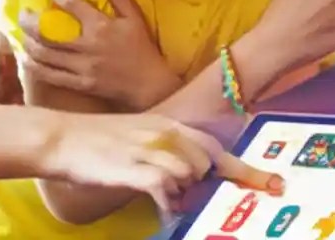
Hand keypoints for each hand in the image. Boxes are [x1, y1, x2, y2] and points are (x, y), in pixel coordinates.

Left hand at [19, 0, 180, 110]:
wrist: (149, 83)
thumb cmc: (142, 47)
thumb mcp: (135, 18)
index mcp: (100, 26)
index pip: (72, 3)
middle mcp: (87, 46)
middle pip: (48, 32)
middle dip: (29, 22)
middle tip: (23, 14)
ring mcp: (82, 67)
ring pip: (45, 54)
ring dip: (28, 43)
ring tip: (22, 35)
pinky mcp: (79, 84)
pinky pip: (50, 75)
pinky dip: (35, 67)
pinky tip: (27, 59)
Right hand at [37, 111, 283, 212]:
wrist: (59, 138)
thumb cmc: (97, 142)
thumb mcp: (139, 137)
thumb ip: (167, 152)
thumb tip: (187, 179)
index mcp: (169, 125)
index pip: (216, 147)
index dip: (246, 169)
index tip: (275, 184)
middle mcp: (166, 134)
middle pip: (207, 164)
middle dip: (202, 185)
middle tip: (183, 198)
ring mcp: (151, 150)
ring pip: (190, 175)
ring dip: (181, 193)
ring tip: (161, 198)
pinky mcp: (134, 168)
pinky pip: (166, 187)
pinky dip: (168, 202)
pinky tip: (163, 210)